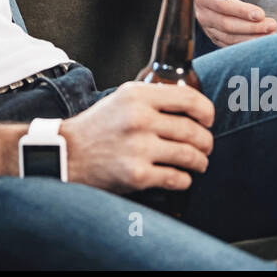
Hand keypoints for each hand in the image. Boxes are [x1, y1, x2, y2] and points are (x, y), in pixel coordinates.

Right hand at [60, 81, 213, 193]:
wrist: (68, 153)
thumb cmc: (98, 126)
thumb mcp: (121, 99)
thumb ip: (152, 98)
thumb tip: (191, 107)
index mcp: (137, 96)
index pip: (189, 99)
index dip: (207, 112)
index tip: (208, 120)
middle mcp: (139, 119)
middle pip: (193, 131)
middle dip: (206, 142)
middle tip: (205, 147)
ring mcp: (139, 148)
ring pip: (190, 156)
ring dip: (200, 161)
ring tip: (199, 163)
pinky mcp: (137, 175)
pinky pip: (177, 178)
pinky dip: (184, 179)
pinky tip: (181, 177)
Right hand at [194, 0, 276, 45]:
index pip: (222, 5)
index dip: (240, 10)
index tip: (260, 13)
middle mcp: (203, 14)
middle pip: (227, 25)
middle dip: (251, 27)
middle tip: (273, 24)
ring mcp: (208, 27)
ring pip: (229, 38)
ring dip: (251, 38)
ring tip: (271, 34)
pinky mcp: (214, 36)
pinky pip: (229, 45)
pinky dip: (245, 45)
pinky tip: (262, 42)